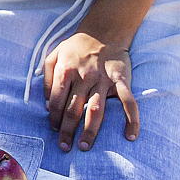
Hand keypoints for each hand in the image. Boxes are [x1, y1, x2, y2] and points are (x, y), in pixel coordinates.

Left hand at [42, 31, 139, 150]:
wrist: (103, 31)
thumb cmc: (76, 46)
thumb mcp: (54, 55)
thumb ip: (48, 79)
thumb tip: (48, 104)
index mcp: (66, 71)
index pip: (57, 101)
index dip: (54, 118)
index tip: (54, 130)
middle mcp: (84, 77)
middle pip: (74, 109)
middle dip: (68, 131)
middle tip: (64, 147)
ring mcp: (104, 80)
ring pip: (96, 110)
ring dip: (90, 130)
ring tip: (84, 146)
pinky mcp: (121, 80)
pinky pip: (128, 102)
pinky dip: (131, 119)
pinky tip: (130, 136)